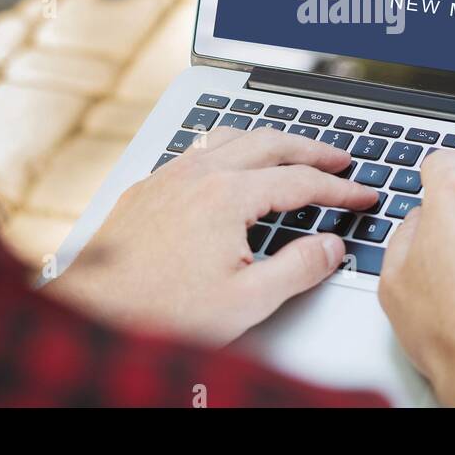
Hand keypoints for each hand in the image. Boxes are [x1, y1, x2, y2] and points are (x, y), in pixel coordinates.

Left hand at [42, 126, 377, 344]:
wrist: (91, 316)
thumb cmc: (159, 313)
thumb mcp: (246, 301)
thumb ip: (298, 269)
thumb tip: (331, 246)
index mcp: (226, 196)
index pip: (301, 182)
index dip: (340, 188)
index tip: (364, 195)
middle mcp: (197, 174)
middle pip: (270, 143)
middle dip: (312, 149)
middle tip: (341, 158)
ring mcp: (168, 177)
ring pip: (230, 138)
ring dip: (270, 142)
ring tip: (292, 151)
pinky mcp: (146, 188)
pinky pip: (198, 150)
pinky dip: (230, 149)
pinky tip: (230, 165)